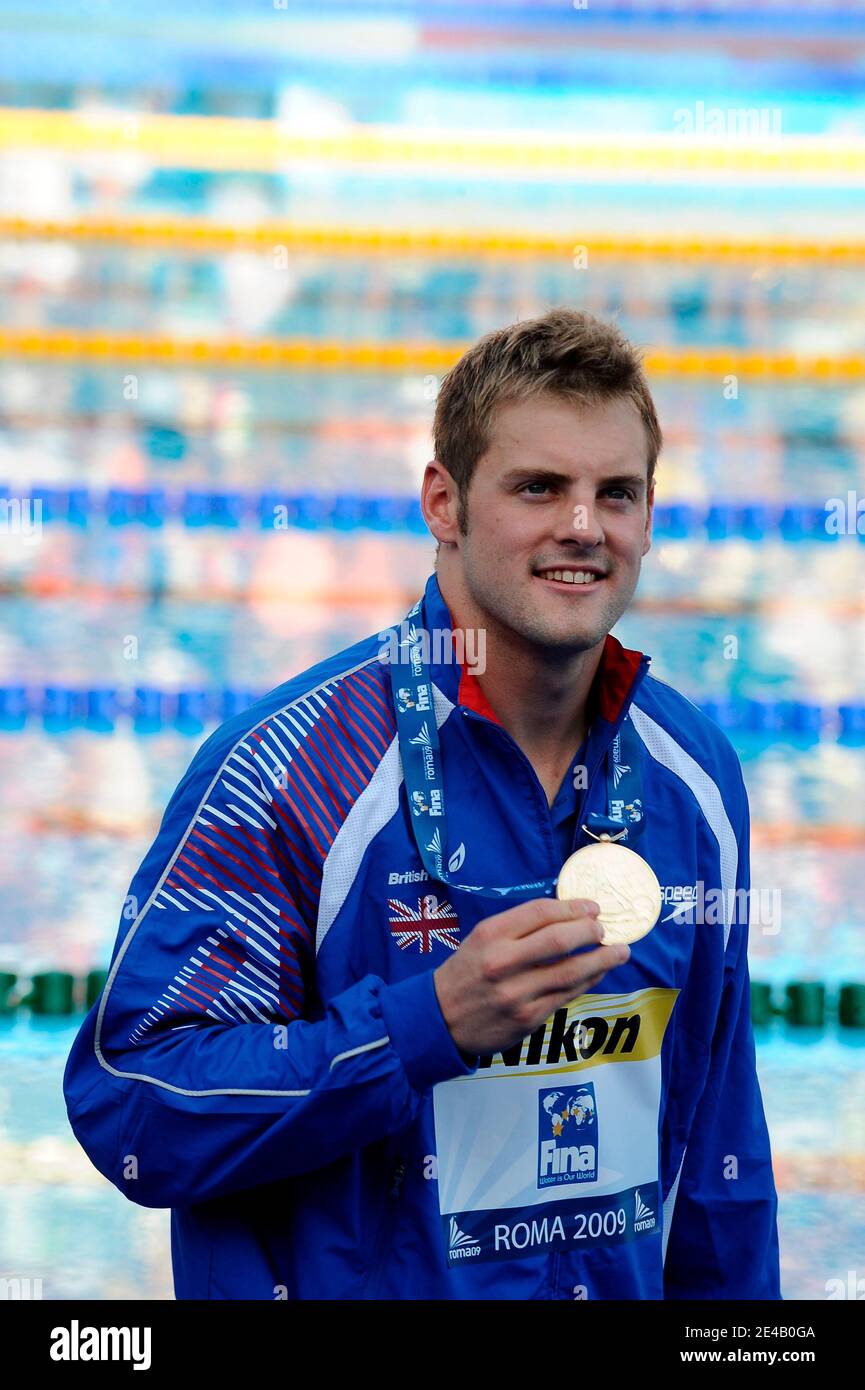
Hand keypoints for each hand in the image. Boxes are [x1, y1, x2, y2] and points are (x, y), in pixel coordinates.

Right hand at [434, 896, 629, 1056]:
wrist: (440, 1019)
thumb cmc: (465, 973)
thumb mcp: (481, 939)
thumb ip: (518, 928)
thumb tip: (567, 916)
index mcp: (490, 935)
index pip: (540, 913)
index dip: (572, 907)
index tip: (592, 907)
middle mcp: (502, 962)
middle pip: (560, 940)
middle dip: (591, 931)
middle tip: (605, 929)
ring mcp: (516, 993)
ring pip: (570, 971)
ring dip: (602, 959)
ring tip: (620, 951)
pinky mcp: (527, 1018)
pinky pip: (566, 995)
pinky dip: (588, 981)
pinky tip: (599, 973)